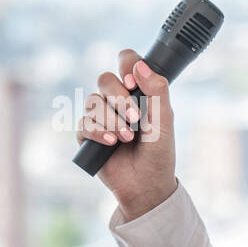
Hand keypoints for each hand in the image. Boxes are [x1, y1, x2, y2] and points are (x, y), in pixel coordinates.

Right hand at [75, 48, 177, 218]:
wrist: (146, 185)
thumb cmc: (158, 153)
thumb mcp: (165, 120)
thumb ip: (157, 91)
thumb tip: (140, 67)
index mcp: (137, 91)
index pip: (126, 61)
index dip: (126, 66)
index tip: (134, 84)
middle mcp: (116, 100)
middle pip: (105, 79)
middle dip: (119, 98)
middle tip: (135, 118)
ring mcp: (100, 117)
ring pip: (92, 101)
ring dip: (111, 119)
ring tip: (127, 138)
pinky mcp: (87, 135)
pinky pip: (83, 123)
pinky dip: (97, 131)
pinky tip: (111, 143)